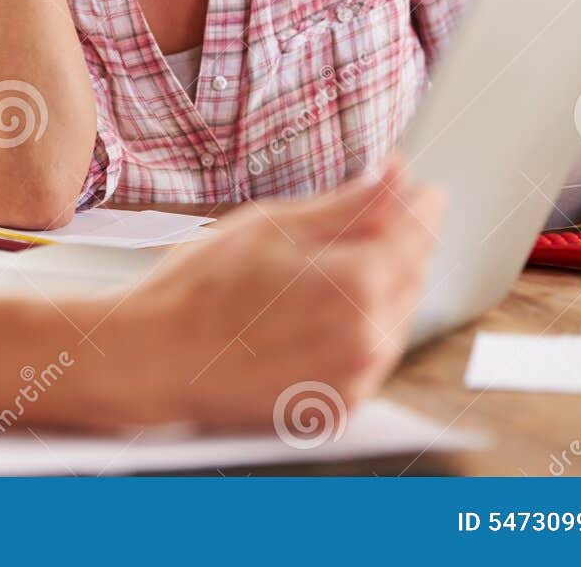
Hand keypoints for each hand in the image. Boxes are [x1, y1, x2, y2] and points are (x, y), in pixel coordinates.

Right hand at [119, 157, 440, 426]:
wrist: (157, 357)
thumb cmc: (205, 286)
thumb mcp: (277, 224)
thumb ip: (352, 203)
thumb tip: (399, 175)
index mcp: (359, 283)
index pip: (419, 232)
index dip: (422, 204)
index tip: (423, 190)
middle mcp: (369, 337)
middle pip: (414, 276)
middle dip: (399, 245)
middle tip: (368, 224)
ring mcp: (356, 378)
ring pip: (396, 318)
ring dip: (381, 290)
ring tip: (326, 274)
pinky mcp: (339, 405)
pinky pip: (372, 356)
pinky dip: (361, 330)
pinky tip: (318, 314)